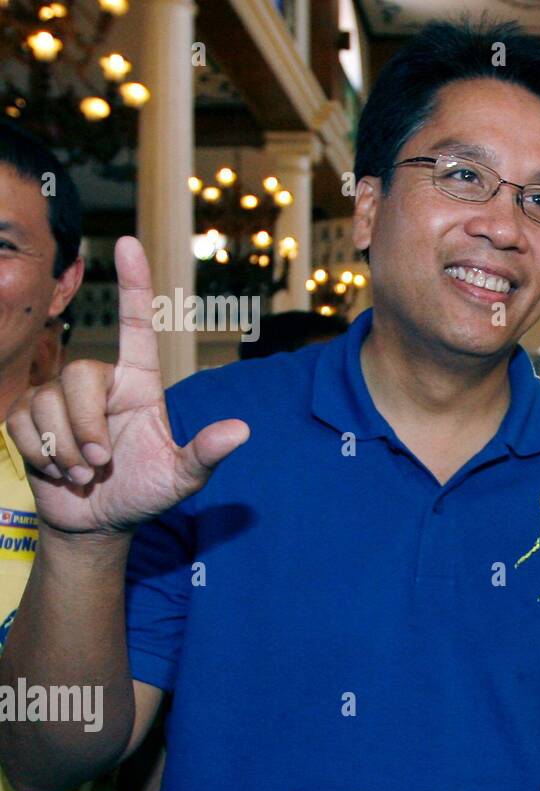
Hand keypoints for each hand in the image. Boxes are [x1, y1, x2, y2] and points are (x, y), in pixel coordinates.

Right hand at [5, 237, 248, 535]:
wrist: (99, 521)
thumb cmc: (145, 492)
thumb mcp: (182, 478)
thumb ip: (206, 454)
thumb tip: (242, 431)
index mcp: (139, 384)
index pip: (135, 325)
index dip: (132, 284)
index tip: (129, 243)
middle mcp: (100, 383)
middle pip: (79, 376)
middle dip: (87, 427)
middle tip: (102, 465)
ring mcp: (59, 399)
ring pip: (47, 403)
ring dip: (66, 448)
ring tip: (85, 473)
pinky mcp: (27, 418)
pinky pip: (21, 423)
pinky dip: (42, 454)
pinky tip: (58, 470)